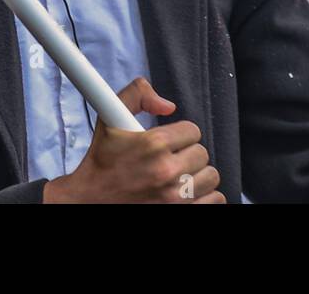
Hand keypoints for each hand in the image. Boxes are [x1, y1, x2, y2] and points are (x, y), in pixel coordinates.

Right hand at [43, 77, 224, 203]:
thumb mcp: (110, 117)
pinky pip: (216, 200)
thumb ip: (137, 94)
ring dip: (197, 175)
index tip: (170, 140)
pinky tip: (188, 192)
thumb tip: (168, 106)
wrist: (92, 198)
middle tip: (172, 157)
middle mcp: (167, 171)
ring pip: (211, 177)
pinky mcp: (180, 213)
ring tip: (179, 175)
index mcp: (153, 144)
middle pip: (202, 153)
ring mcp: (175, 198)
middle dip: (187, 153)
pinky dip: (205, 196)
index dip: (181, 133)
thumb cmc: (103, 160)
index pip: (192, 131)